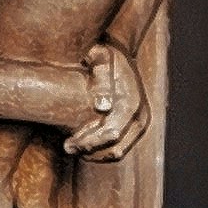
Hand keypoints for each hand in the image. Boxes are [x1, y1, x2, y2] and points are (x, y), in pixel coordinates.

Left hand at [64, 39, 148, 160]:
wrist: (123, 54)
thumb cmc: (106, 55)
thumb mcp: (100, 57)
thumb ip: (101, 77)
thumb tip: (102, 107)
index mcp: (131, 103)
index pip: (111, 133)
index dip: (88, 142)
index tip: (68, 144)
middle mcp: (140, 116)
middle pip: (114, 146)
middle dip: (89, 149)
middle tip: (67, 147)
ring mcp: (141, 123)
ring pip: (118, 151)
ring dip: (94, 153)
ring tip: (72, 147)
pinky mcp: (137, 126)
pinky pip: (121, 147)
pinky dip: (102, 151)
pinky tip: (84, 144)